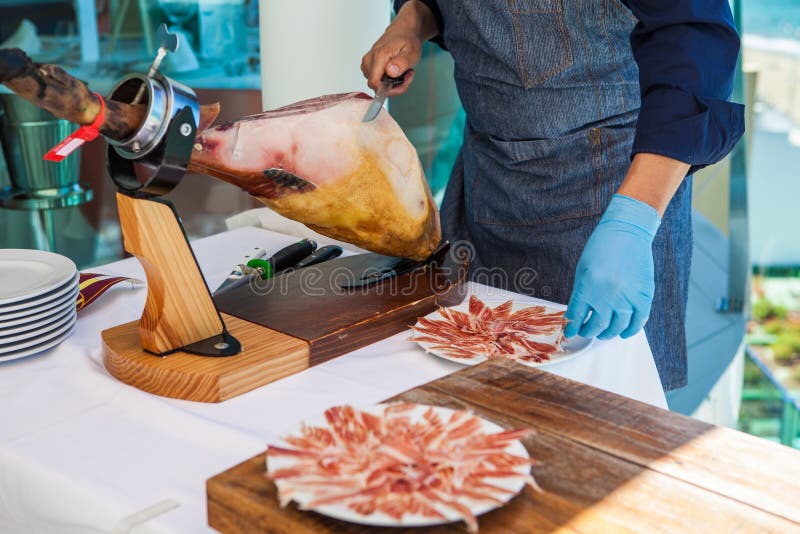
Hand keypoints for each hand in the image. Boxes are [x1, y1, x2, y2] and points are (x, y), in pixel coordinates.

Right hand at [361, 28, 419, 95]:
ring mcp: (367, 63)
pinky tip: (396, 72)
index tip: (404, 80)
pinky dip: (388, 81)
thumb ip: (402, 62)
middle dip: (394, 87)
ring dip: (393, 84)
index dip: (390, 89)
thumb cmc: (408, 41)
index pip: (375, 83)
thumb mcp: (411, 51)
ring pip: (377, 85)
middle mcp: (369, 60)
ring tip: (403, 71)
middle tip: (407, 74)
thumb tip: (390, 72)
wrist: (403, 32)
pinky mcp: (367, 66)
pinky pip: (376, 81)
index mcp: (379, 56)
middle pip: (376, 87)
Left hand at [564, 194, 660, 339]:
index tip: (571, 332)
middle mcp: (607, 295)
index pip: (577, 316)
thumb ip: (581, 293)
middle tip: (586, 332)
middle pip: (597, 325)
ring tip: (602, 334)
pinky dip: (630, 330)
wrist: (627, 232)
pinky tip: (622, 332)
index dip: (573, 327)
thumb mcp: (582, 270)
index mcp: (587, 287)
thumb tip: (577, 316)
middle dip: (588, 331)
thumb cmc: (601, 249)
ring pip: (617, 327)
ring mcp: (627, 297)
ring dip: (607, 334)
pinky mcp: (644, 296)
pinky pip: (638, 321)